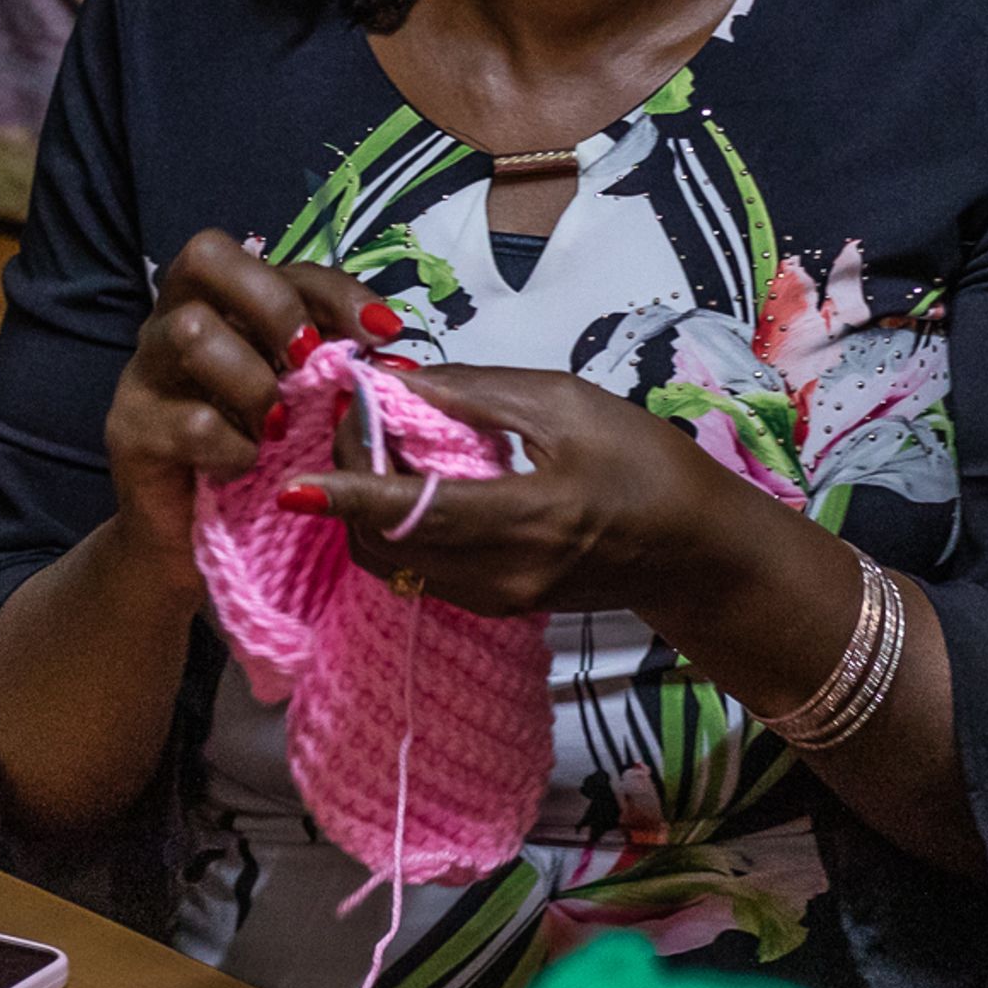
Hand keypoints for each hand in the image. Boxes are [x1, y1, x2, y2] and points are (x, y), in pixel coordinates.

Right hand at [104, 230, 399, 586]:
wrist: (191, 542)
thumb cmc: (258, 457)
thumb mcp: (301, 398)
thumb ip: (330, 360)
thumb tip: (386, 341)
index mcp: (222, 303)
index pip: (274, 261)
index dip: (333, 288)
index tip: (382, 333)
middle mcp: (173, 320)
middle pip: (206, 256)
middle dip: (275, 306)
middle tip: (310, 363)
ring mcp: (144, 372)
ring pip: (193, 332)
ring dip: (256, 384)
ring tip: (277, 428)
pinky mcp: (130, 430)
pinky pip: (193, 422)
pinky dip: (236, 449)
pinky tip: (245, 468)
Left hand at [286, 363, 775, 622]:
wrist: (691, 550)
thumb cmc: (643, 462)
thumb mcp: (567, 404)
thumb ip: (476, 393)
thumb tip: (393, 383)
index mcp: (524, 519)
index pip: (410, 513)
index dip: (347, 496)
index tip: (296, 478)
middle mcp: (498, 574)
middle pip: (384, 542)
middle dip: (351, 485)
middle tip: (354, 421)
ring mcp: (492, 599)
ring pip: (393, 561)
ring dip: (368, 508)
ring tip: (379, 444)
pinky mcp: (492, 605)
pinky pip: (418, 569)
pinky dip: (396, 527)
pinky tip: (411, 480)